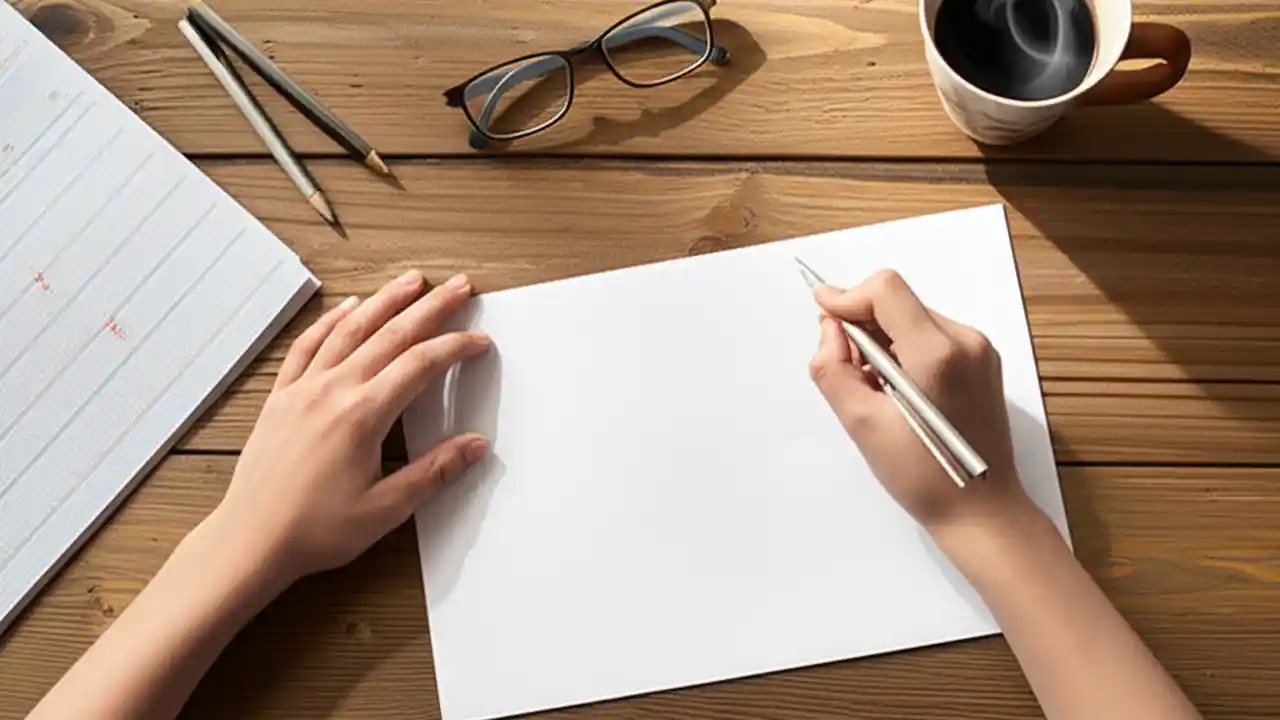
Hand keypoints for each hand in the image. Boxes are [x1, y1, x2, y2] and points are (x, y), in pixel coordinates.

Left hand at [204, 270, 491, 583]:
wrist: (251, 540)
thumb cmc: (313, 530)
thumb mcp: (386, 509)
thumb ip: (434, 472)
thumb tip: (473, 446)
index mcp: (362, 416)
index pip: (421, 365)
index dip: (455, 347)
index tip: (479, 341)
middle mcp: (332, 392)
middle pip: (391, 334)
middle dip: (431, 306)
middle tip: (458, 286)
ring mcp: (303, 390)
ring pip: (350, 330)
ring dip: (385, 300)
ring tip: (410, 281)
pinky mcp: (282, 397)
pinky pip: (308, 345)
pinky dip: (331, 320)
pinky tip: (348, 307)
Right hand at [808, 270, 1032, 536]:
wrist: (981, 511)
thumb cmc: (926, 478)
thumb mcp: (861, 423)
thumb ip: (833, 367)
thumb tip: (829, 329)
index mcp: (937, 354)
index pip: (886, 290)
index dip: (847, 296)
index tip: (822, 312)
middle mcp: (965, 342)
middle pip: (899, 302)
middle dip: (863, 325)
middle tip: (846, 368)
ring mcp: (979, 351)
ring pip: (912, 319)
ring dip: (882, 342)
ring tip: (875, 390)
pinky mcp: (982, 363)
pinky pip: (931, 337)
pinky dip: (905, 352)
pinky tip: (898, 392)